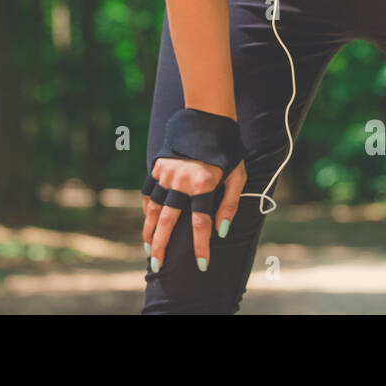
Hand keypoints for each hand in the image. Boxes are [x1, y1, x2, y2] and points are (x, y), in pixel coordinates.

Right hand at [141, 158, 245, 272]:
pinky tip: (148, 222)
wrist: (208, 119)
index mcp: (202, 184)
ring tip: (148, 249)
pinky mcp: (157, 167)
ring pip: (154, 209)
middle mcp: (180, 181)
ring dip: (150, 231)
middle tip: (157, 266)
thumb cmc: (227, 150)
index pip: (201, 224)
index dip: (201, 247)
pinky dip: (148, 209)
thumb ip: (229, 205)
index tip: (201, 265)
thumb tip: (222, 232)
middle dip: (161, 246)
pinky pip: (149, 193)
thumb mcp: (237, 176)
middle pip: (168, 222)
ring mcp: (166, 174)